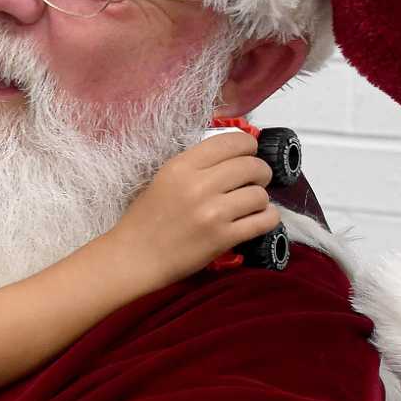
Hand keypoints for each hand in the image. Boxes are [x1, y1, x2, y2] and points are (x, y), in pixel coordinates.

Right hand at [113, 131, 278, 287]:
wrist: (133, 258)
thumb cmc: (144, 220)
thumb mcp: (163, 180)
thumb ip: (195, 166)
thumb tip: (233, 159)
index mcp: (181, 166)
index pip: (232, 142)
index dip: (248, 146)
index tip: (248, 155)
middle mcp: (198, 185)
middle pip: (252, 166)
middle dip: (260, 173)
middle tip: (255, 182)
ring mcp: (212, 213)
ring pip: (260, 195)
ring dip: (261, 200)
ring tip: (250, 206)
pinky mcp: (222, 238)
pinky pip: (264, 221)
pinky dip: (268, 218)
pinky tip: (258, 219)